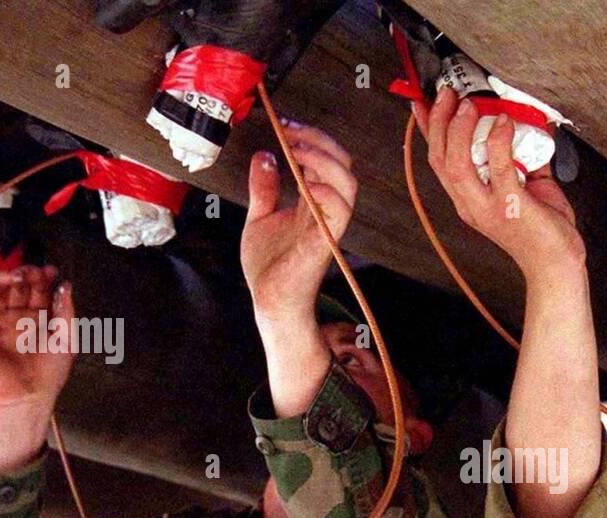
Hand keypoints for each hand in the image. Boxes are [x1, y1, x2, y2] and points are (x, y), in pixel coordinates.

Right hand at [0, 265, 74, 410]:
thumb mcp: (67, 340)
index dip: (42, 279)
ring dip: (3, 279)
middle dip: (25, 275)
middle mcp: (16, 320)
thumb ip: (67, 312)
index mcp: (37, 321)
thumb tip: (66, 286)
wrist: (28, 396)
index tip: (51, 271)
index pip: (37, 292)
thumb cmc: (49, 374)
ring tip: (16, 276)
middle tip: (32, 271)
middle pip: (16, 288)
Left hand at [241, 120, 357, 331]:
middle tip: (290, 133)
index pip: (328, 162)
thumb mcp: (259, 217)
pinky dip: (324, 189)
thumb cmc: (269, 267)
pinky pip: (338, 210)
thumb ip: (264, 188)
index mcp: (314, 204)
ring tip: (296, 151)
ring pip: (347, 183)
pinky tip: (301, 183)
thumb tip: (265, 155)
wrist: (268, 301)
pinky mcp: (324, 241)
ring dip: (323, 160)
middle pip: (344, 166)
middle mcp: (326, 212)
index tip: (285, 127)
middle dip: (320, 142)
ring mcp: (327, 226)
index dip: (311, 139)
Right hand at [412, 87, 584, 277]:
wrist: (556, 264)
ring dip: (460, 129)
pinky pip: (498, 167)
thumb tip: (523, 124)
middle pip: (439, 159)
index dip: (427, 129)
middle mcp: (470, 204)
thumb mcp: (525, 187)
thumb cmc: (541, 230)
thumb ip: (518, 158)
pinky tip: (505, 122)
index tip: (423, 101)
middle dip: (439, 121)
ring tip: (470, 104)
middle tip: (450, 94)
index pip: (438, 160)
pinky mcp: (511, 205)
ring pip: (457, 165)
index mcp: (468, 199)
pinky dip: (499, 140)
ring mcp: (488, 207)